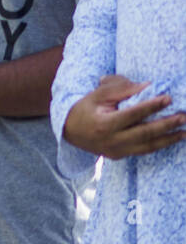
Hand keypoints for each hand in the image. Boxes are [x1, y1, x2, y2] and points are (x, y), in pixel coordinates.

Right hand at [62, 74, 185, 159]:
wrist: (69, 131)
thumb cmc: (84, 109)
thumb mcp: (97, 94)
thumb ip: (121, 89)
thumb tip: (148, 87)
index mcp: (104, 124)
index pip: (133, 114)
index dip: (151, 106)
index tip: (168, 98)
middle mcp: (111, 141)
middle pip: (144, 133)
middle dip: (167, 125)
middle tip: (184, 117)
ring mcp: (116, 151)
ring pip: (148, 146)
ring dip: (169, 138)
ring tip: (185, 132)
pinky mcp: (119, 156)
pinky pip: (143, 151)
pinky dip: (159, 144)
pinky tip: (172, 138)